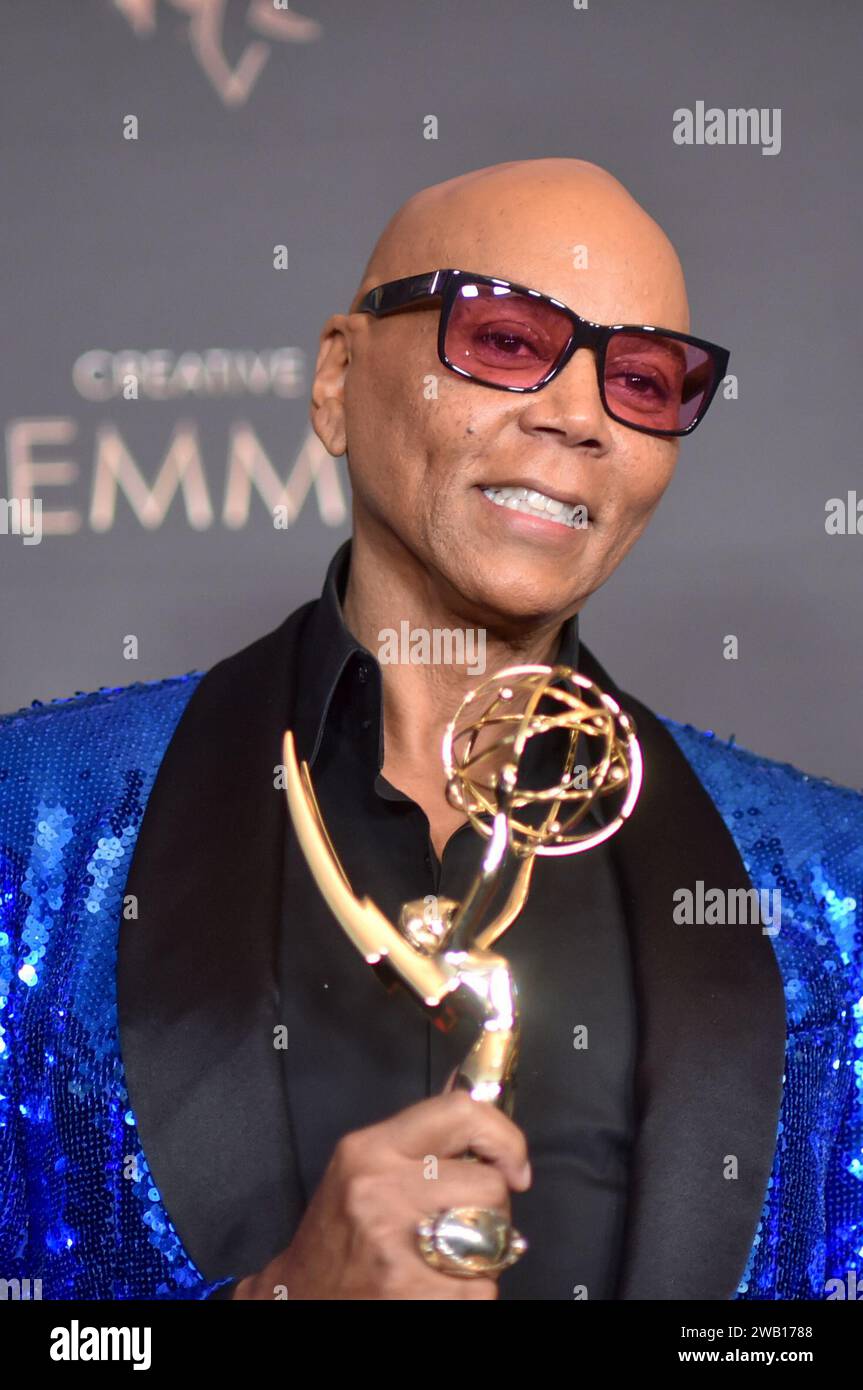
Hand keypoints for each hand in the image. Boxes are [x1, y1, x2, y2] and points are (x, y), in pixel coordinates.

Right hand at [233, 1090, 531, 1299]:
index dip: (504, 1138)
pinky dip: (472, 1292)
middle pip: (489, 1187)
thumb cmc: (339, 1231)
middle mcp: (383, 1191)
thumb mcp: (364, 1167)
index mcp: (373, 1150)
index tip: (514, 1167)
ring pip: (494, 1242)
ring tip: (449, 1257)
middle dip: (491, 1209)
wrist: (297, 1294)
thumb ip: (419, 1145)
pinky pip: (483, 1290)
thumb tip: (490, 1137)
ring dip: (485, 1254)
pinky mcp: (415, 1295)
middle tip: (465, 1223)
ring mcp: (399, 1248)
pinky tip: (439, 1286)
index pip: (460, 1112)